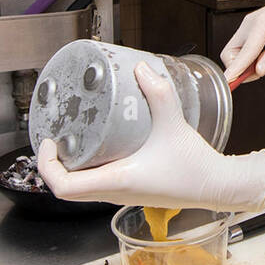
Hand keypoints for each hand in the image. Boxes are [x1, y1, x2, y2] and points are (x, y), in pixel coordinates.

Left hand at [36, 61, 264, 211]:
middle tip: (57, 137)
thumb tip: (141, 69)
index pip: (63, 187)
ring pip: (82, 188)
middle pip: (67, 189)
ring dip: (71, 167)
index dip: (47, 166)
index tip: (48, 143)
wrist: (217, 187)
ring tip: (73, 138)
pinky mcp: (131, 190)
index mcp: (116, 182)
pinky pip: (98, 185)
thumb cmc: (195, 166)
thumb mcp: (174, 125)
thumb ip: (159, 94)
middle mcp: (114, 193)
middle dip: (55, 164)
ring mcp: (121, 195)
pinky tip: (99, 146)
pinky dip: (89, 169)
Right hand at [220, 0, 264, 82]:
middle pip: (229, 53)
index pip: (243, 53)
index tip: (227, 83)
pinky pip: (240, 47)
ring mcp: (246, 25)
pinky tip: (264, 55)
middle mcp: (248, 24)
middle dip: (239, 68)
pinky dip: (248, 57)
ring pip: (233, 52)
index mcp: (260, 26)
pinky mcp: (248, 28)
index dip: (235, 70)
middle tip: (259, 74)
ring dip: (245, 63)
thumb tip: (258, 71)